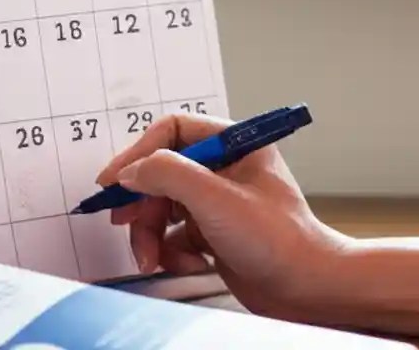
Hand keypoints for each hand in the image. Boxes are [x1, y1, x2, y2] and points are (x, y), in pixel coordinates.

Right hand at [96, 114, 350, 321]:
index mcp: (236, 144)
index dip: (139, 153)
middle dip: (143, 204)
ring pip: (163, 208)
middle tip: (123, 222)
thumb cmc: (278, 239)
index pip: (173, 132)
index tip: (113, 180)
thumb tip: (132, 170)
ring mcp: (219, 202)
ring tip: (154, 259)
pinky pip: (174, 236)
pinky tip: (190, 264)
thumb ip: (168, 174)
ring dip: (152, 235)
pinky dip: (172, 252)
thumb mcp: (215, 199)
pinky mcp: (215, 233)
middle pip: (162, 174)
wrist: (305, 287)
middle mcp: (226, 168)